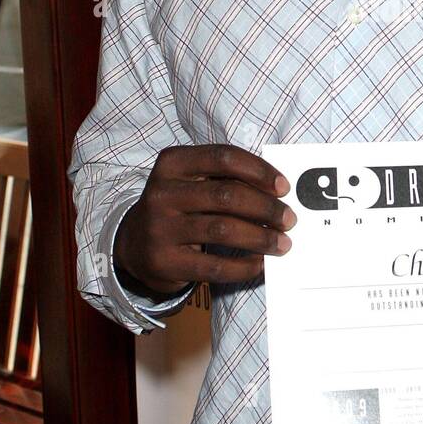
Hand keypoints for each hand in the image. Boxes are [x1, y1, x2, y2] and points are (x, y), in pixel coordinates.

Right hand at [112, 144, 295, 295]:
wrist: (133, 245)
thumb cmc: (178, 206)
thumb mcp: (190, 181)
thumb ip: (224, 178)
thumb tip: (277, 191)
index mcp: (172, 163)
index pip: (223, 157)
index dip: (258, 170)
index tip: (284, 187)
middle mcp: (162, 193)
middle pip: (227, 195)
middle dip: (266, 208)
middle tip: (289, 219)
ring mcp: (160, 228)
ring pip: (223, 230)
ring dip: (261, 237)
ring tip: (283, 243)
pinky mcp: (165, 262)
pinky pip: (215, 265)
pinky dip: (245, 266)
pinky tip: (261, 264)